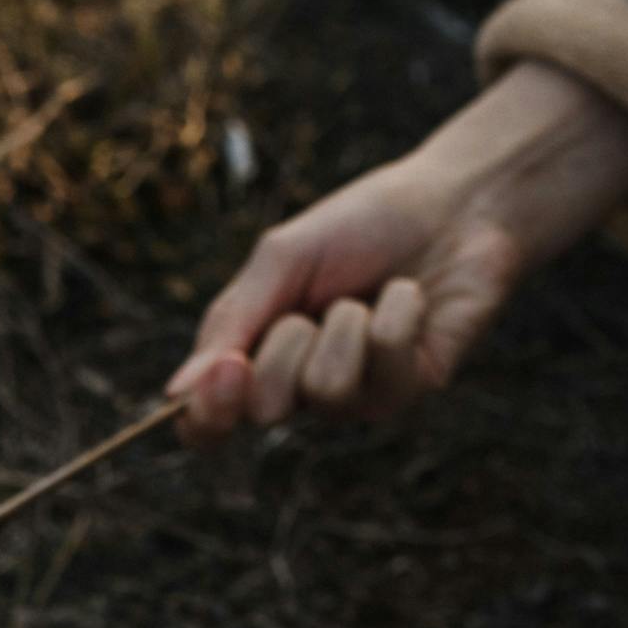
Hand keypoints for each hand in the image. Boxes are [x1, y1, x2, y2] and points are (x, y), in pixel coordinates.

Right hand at [167, 63, 627, 444]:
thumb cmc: (361, 226)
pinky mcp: (413, 389)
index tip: (225, 372)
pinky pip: (384, 366)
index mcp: (260, 360)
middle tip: (310, 308)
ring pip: (327, 390)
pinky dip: (394, 313)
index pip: (210, 425)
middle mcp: (305, 391)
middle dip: (282, 347)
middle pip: (265, 408)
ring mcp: (361, 397)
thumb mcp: (281, 260)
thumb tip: (175, 394)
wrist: (452, 202)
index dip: (207, 417)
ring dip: (344, 324)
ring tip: (364, 296)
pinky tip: (409, 296)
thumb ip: (232, 322)